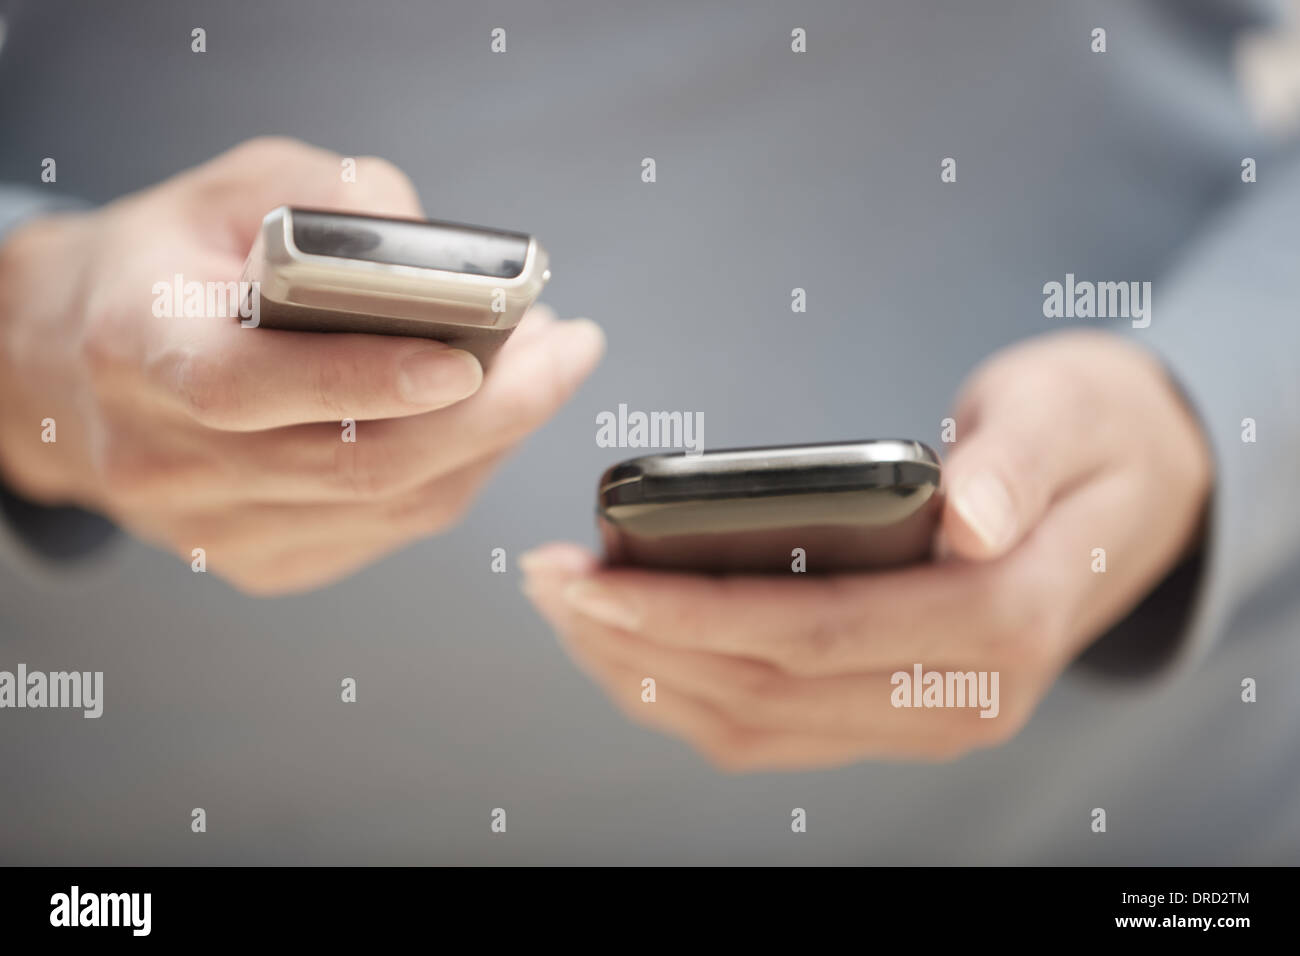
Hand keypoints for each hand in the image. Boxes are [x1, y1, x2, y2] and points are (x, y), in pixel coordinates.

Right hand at [0, 137, 603, 593]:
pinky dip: (455, 476)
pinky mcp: (261, 563)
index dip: (363, 380)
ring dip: (490, 444)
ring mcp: (214, 529)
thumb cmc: (165, 266)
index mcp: (139, 352)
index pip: (250, 389)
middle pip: (353, 464)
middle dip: (489, 412)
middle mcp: (167, 462)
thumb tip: (447, 256)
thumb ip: (332, 199)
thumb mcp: (229, 190)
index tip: (470, 358)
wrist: (79, 365)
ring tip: (546, 373)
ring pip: (388, 508)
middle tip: (567, 353)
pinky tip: (487, 424)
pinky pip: (388, 532)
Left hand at [521, 331, 1210, 769]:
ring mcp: (933, 718)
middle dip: (639, 644)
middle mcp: (965, 696)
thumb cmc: (1088, 432)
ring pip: (760, 728)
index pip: (811, 635)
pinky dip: (692, 694)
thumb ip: (1013, 466)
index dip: (686, 611)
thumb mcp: (1062, 416)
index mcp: (1001, 621)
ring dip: (650, 677)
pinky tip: (635, 644)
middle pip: (766, 694)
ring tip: (568, 614)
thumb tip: (965, 518)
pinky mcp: (903, 713)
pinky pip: (778, 729)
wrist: (1137, 490)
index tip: (587, 576)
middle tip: (545, 585)